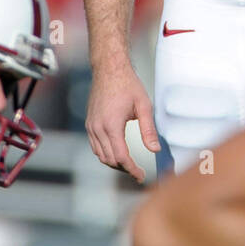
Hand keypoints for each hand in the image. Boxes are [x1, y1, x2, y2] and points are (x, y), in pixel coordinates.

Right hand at [85, 61, 158, 182]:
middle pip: (109, 159)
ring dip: (114, 163)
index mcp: (112, 125)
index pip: (121, 157)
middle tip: (138, 172)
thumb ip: (148, 130)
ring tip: (129, 165)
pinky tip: (117, 153)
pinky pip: (95, 146)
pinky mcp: (89, 124)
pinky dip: (105, 154)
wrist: (109, 69)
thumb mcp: (144, 106)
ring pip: (100, 155)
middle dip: (124, 168)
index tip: (141, 176)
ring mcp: (91, 126)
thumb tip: (155, 150)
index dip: (132, 169)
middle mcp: (98, 128)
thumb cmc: (128, 84)